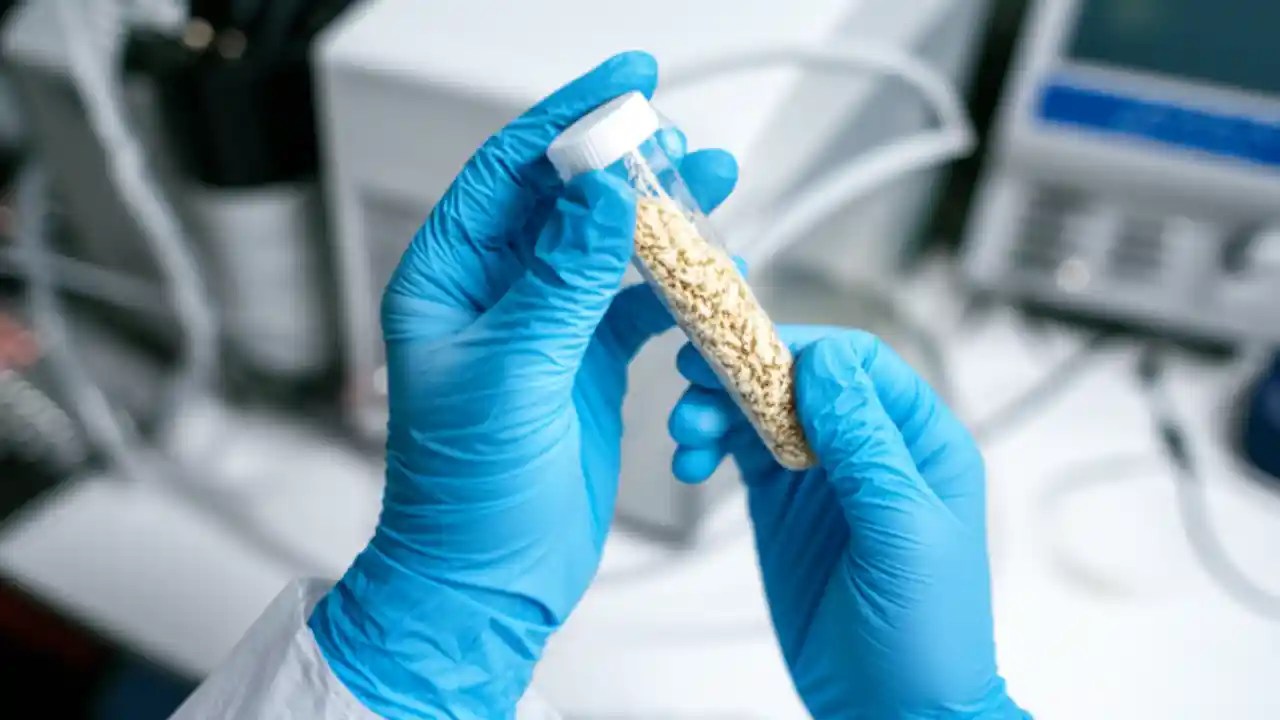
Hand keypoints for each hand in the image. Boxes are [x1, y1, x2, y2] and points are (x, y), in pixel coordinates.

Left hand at [308, 52, 737, 718]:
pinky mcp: (586, 364)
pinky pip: (637, 303)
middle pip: (568, 199)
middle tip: (682, 140)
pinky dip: (675, 284)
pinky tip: (710, 270)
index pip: (510, 172)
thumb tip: (603, 196)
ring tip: (716, 185)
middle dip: (626, 163)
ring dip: (661, 219)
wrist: (486, 585)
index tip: (628, 83)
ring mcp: (546, 327)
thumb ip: (562, 283)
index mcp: (448, 280)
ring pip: (610, 247)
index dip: (570, 120)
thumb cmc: (464, 497)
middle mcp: (495, 294)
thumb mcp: (513, 377)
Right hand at [670, 327, 1025, 717]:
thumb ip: (866, 446)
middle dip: (744, 374)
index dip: (799, 348)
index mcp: (920, 442)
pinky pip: (742, 455)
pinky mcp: (785, 508)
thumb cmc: (926, 635)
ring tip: (685, 430)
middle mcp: (871, 448)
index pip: (857, 365)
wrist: (892, 713)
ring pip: (764, 412)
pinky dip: (711, 448)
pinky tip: (690, 460)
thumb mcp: (902, 534)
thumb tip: (827, 363)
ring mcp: (824, 477)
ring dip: (718, 410)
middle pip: (800, 380)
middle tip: (692, 378)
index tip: (744, 350)